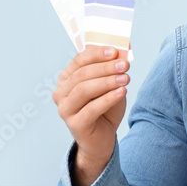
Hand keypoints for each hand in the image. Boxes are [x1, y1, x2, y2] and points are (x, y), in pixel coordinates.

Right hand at [52, 45, 130, 185]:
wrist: (103, 138)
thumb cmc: (105, 108)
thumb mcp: (110, 84)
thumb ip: (113, 67)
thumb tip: (125, 47)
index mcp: (66, 79)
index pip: (78, 61)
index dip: (96, 54)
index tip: (115, 51)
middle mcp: (61, 93)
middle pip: (81, 74)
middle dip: (105, 67)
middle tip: (124, 64)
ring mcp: (64, 109)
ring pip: (84, 90)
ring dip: (107, 81)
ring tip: (125, 78)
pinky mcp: (74, 124)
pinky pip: (91, 108)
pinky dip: (108, 98)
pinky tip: (121, 91)